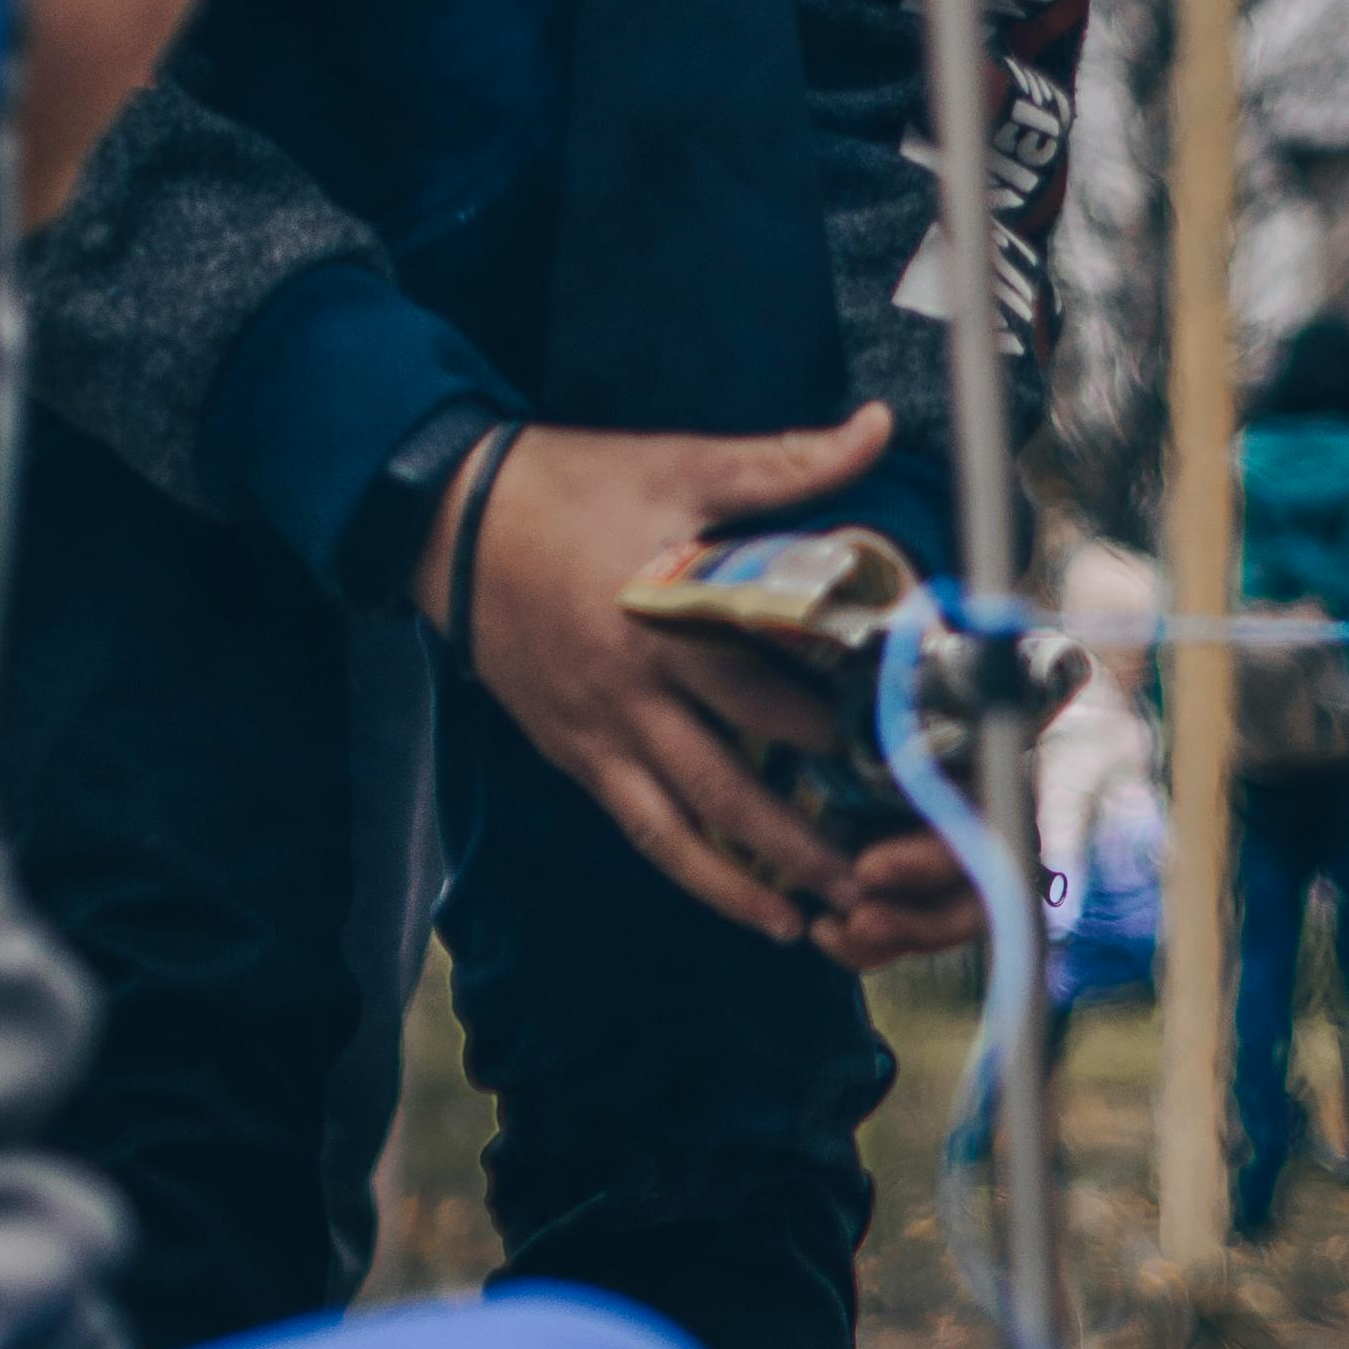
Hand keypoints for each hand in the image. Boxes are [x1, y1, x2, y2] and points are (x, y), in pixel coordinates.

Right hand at [424, 403, 985, 968]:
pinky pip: (639, 828)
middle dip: (802, 838)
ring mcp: (598, 732)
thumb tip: (875, 425)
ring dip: (745, 884)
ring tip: (811, 923)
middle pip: (728, 785)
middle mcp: (633, 692)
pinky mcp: (574, 753)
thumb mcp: (681, 463)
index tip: (896, 757)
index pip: (764, 689)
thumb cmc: (574, 486)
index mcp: (666, 618)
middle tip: (874, 877)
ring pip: (678, 830)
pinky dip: (693, 872)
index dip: (831, 727)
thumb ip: (785, 463)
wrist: (451, 519)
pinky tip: (742, 902)